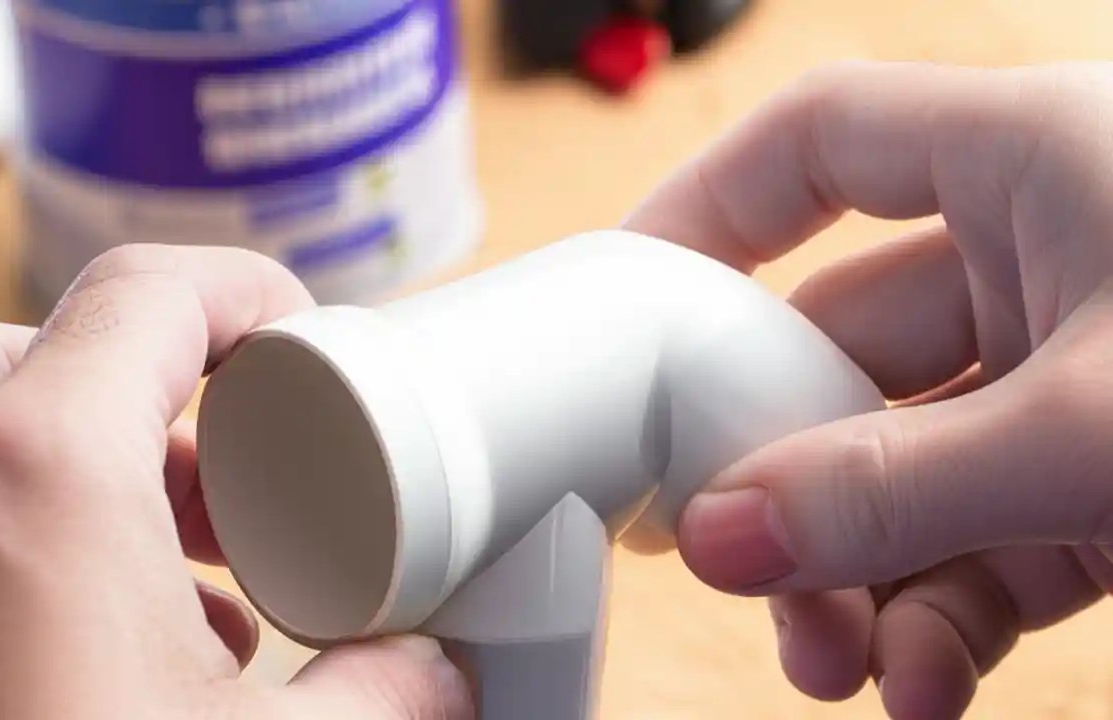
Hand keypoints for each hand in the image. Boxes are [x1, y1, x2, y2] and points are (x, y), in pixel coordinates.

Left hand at [0, 246, 471, 718]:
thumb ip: (394, 691)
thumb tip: (429, 671)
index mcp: (30, 490)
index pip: (141, 300)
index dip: (241, 295)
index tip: (298, 334)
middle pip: (14, 359)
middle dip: (137, 388)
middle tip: (236, 468)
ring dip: (78, 480)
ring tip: (191, 574)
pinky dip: (17, 567)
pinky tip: (109, 669)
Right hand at [626, 61, 1112, 718]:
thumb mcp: (1102, 428)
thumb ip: (898, 487)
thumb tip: (723, 537)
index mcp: (1035, 162)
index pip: (816, 147)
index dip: (703, 209)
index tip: (621, 300)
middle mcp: (1047, 255)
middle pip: (840, 342)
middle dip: (777, 465)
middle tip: (725, 559)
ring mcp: (1082, 373)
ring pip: (907, 460)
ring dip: (857, 570)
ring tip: (835, 665)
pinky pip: (988, 536)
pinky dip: (944, 614)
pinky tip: (921, 684)